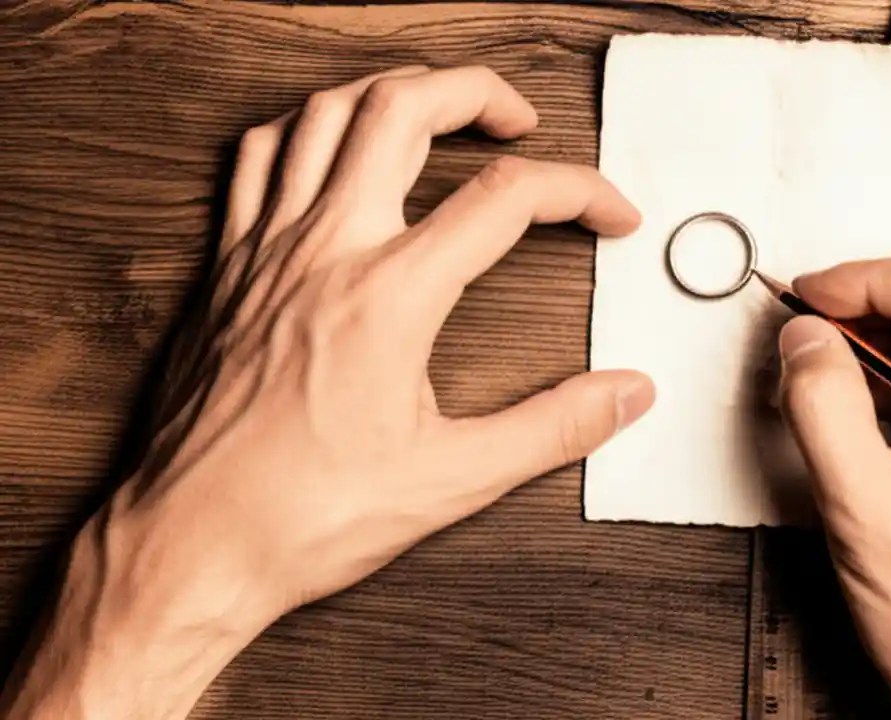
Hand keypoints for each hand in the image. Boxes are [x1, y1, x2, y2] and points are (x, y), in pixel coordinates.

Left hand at [1, 65, 653, 719]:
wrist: (193, 544)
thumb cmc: (305, 516)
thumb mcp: (452, 479)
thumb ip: (553, 428)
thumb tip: (625, 394)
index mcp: (391, 297)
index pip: (506, 200)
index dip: (578, 192)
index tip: (609, 215)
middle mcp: (325, 252)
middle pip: (404, 110)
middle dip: (476, 91)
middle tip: (518, 118)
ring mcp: (266, 251)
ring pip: (325, 115)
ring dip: (392, 93)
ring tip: (436, 110)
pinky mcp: (226, 269)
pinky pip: (255, 159)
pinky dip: (302, 130)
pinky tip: (329, 149)